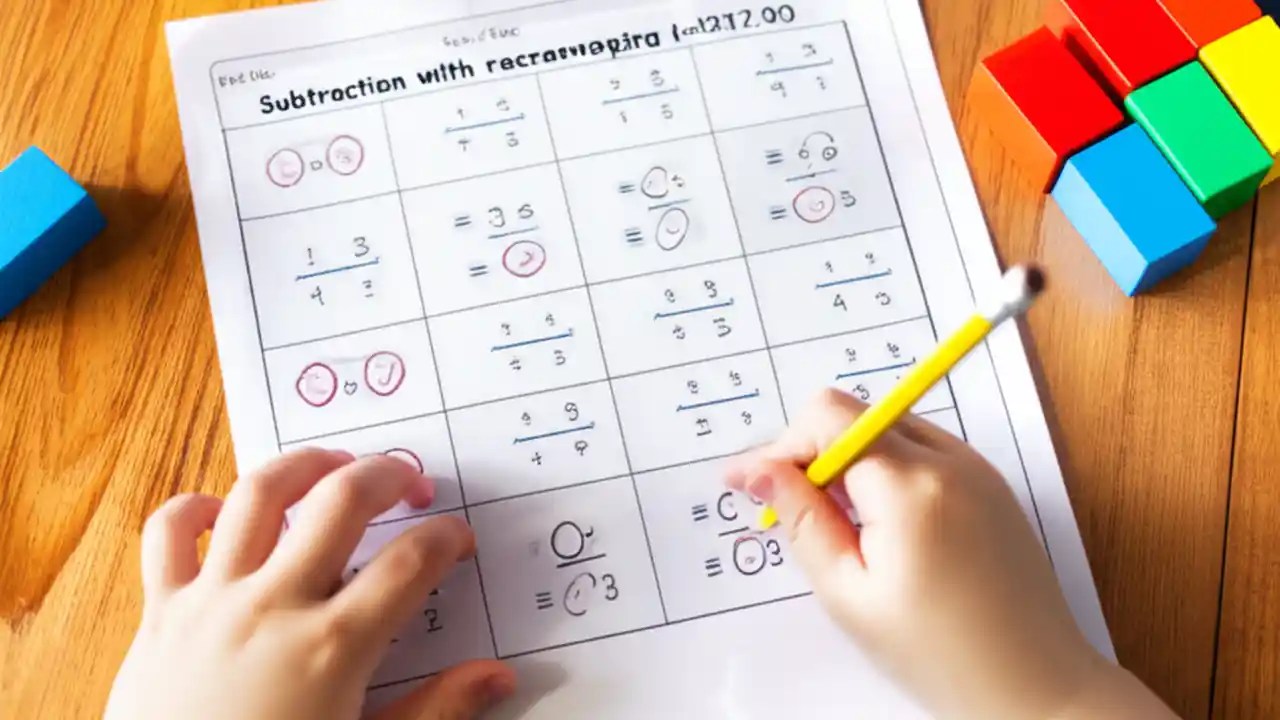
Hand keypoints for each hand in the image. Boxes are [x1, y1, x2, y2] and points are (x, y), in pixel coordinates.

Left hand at [107, 449, 514, 719]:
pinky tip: (226, 511)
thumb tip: (498, 679)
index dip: (446, 539)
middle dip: (387, 475)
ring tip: (334, 464)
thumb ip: (435, 712)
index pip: (411, 563)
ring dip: (304, 464)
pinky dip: (195, 506)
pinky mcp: (160, 612)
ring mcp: (212, 601)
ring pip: (258, 494)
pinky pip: (169, 533)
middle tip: (409, 483)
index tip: (457, 540)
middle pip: (341, 500)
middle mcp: (274, 606)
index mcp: (333, 647)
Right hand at [725, 389, 1174, 719]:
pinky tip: (877, 524)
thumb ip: (803, 520)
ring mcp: (976, 468)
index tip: (749, 482)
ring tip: (835, 523)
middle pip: (855, 413)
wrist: (1035, 688)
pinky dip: (886, 468)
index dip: (780, 445)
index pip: (828, 418)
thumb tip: (759, 469)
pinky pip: (921, 449)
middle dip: (810, 450)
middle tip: (787, 506)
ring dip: (848, 458)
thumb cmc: (939, 655)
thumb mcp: (850, 594)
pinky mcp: (990, 483)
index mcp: (911, 487)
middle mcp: (950, 461)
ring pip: (887, 427)